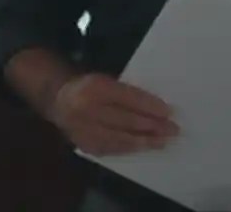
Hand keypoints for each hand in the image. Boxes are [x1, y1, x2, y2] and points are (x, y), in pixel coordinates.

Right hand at [47, 72, 179, 156]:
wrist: (57, 99)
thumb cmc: (88, 87)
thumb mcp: (105, 81)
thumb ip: (126, 93)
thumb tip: (156, 108)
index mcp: (95, 87)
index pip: (128, 98)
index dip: (149, 106)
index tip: (168, 111)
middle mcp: (87, 109)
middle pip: (126, 120)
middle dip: (152, 126)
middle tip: (172, 130)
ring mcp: (84, 130)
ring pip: (121, 139)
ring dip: (145, 141)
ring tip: (162, 142)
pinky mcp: (85, 145)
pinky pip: (112, 149)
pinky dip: (130, 148)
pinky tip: (143, 147)